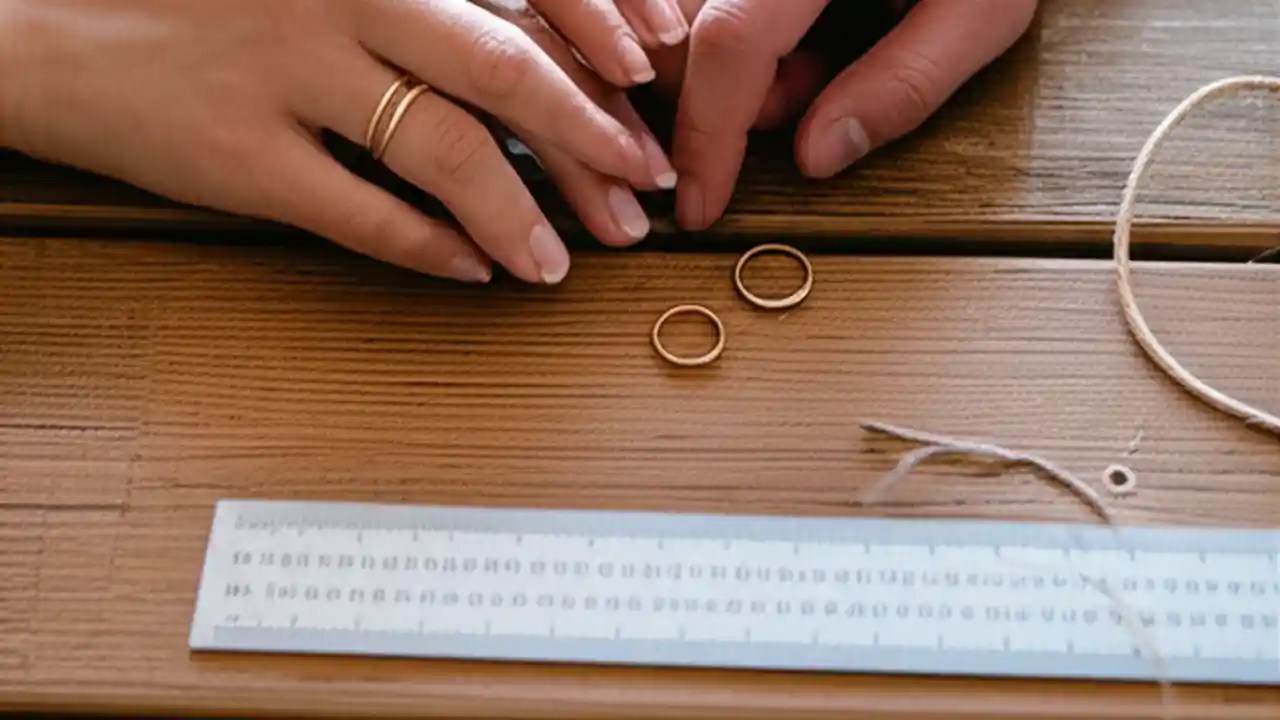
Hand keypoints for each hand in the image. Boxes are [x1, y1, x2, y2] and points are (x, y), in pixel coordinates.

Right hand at [0, 0, 679, 283]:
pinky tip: (472, 270)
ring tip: (561, 261)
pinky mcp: (239, 154)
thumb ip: (424, 4)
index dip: (603, 30)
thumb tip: (539, 52)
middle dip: (590, 140)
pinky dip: (431, 248)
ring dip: (520, 214)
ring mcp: (285, 74)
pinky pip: (360, 214)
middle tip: (640, 194)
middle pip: (502, 69)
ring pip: (441, 150)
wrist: (49, 20)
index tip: (654, 84)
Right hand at [663, 0, 1038, 229]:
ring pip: (693, 20)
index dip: (708, 135)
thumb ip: (905, 82)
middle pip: (690, 32)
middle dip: (729, 98)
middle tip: (808, 102)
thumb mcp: (982, 8)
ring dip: (743, 70)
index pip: (730, 41)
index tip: (699, 205)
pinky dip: (753, 40)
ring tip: (822, 64)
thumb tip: (816, 156)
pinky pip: (721, 5)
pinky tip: (814, 39)